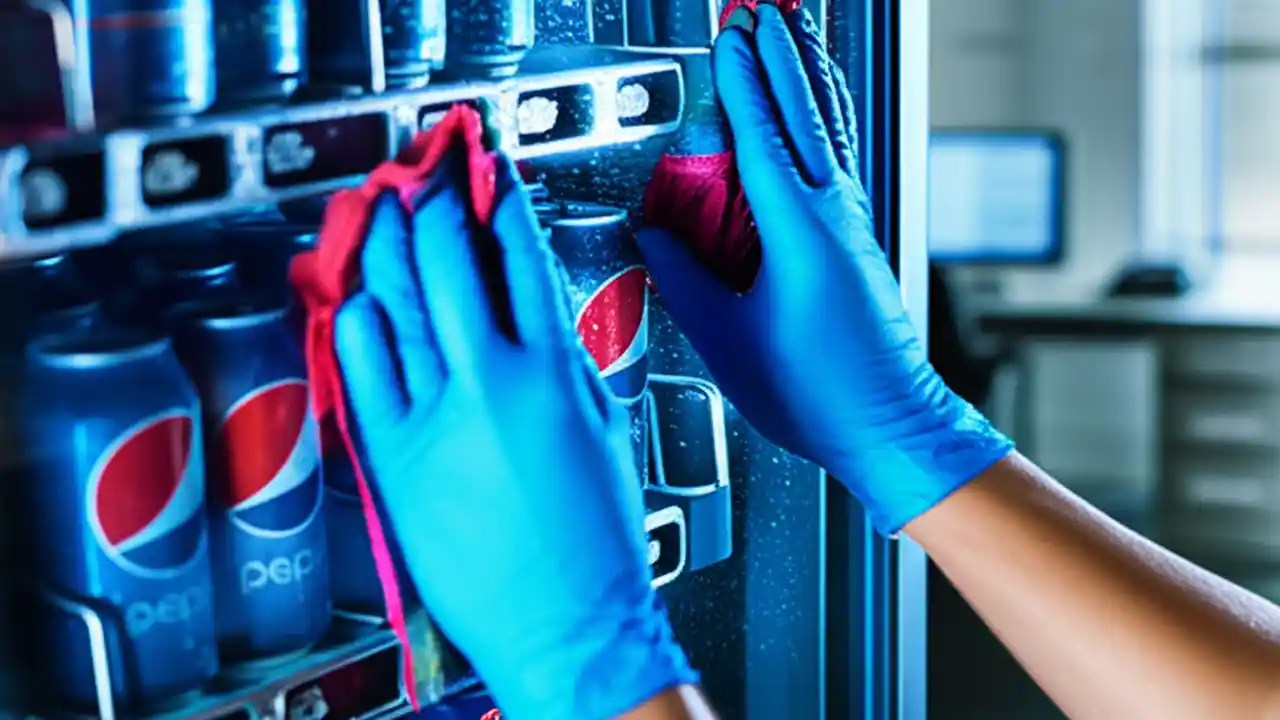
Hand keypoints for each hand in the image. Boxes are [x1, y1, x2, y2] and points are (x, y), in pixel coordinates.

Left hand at [335, 154, 695, 718]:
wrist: (568, 625)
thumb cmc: (595, 540)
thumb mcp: (604, 423)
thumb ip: (566, 353)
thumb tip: (529, 299)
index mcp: (555, 371)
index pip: (520, 254)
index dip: (499, 198)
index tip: (488, 171)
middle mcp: (492, 383)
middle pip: (447, 257)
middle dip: (434, 199)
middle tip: (426, 172)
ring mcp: (436, 417)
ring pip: (396, 297)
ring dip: (388, 241)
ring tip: (387, 212)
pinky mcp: (392, 454)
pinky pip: (360, 361)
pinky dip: (355, 315)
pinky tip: (359, 295)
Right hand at [638, 5, 1012, 532]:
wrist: (890, 423)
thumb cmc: (818, 391)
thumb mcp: (727, 340)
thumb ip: (684, 281)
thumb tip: (653, 239)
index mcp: (797, 230)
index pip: (762, 133)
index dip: (743, 80)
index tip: (730, 37)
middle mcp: (833, 214)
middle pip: (805, 113)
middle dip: (781, 56)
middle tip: (763, 11)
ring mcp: (852, 225)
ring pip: (830, 130)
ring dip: (809, 78)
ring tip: (796, 37)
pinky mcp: (859, 242)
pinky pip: (838, 160)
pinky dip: (825, 122)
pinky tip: (820, 119)